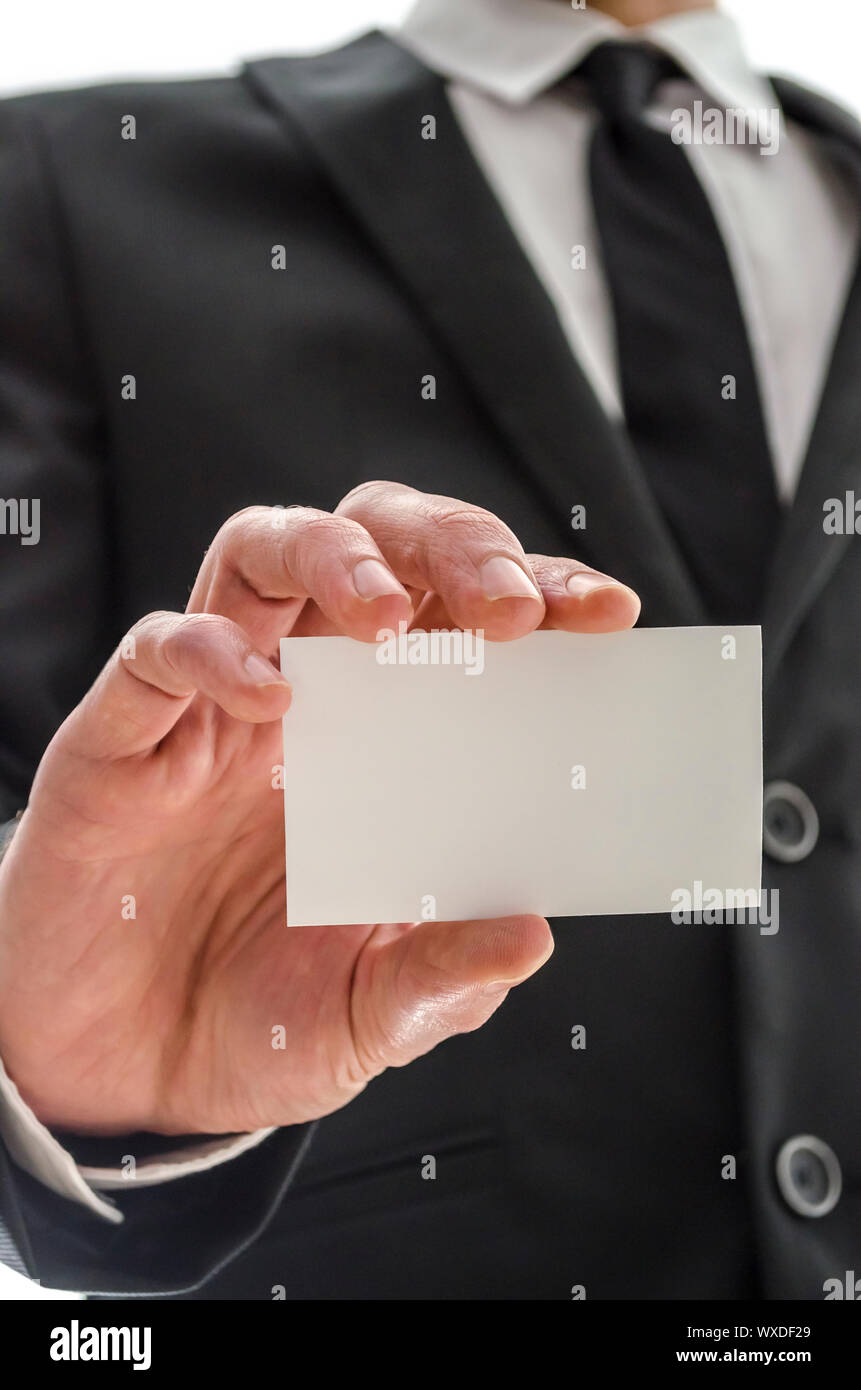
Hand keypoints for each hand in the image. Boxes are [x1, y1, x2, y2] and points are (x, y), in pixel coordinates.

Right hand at [0, 482, 639, 1135]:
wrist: (132, 1072)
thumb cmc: (262, 1022)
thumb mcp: (374, 1015)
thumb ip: (444, 974)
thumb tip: (532, 934)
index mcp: (392, 740)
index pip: (468, 621)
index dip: (540, 593)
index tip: (607, 614)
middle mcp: (311, 698)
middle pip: (379, 542)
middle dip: (454, 548)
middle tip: (509, 610)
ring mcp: (214, 705)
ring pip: (266, 549)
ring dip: (334, 553)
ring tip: (383, 616)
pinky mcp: (126, 735)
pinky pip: (161, 648)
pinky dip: (214, 653)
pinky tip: (266, 700)